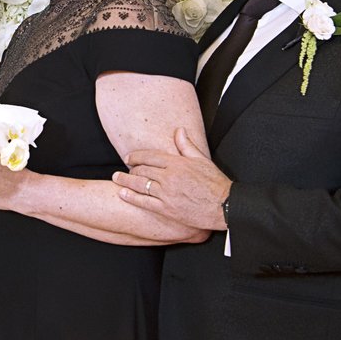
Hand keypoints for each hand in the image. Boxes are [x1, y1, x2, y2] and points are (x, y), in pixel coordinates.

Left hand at [113, 128, 230, 231]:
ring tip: (116, 179)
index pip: (150, 156)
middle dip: (130, 169)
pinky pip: (144, 202)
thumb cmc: (215, 183)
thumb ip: (186, 145)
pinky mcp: (167, 209)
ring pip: (140, 185)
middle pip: (142, 170)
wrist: (224, 206)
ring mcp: (166, 194)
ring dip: (125, 181)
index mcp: (177, 163)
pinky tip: (123, 194)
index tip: (128, 157)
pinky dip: (131, 197)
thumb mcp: (202, 160)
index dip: (136, 156)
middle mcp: (169, 177)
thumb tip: (179, 130)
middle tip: (122, 170)